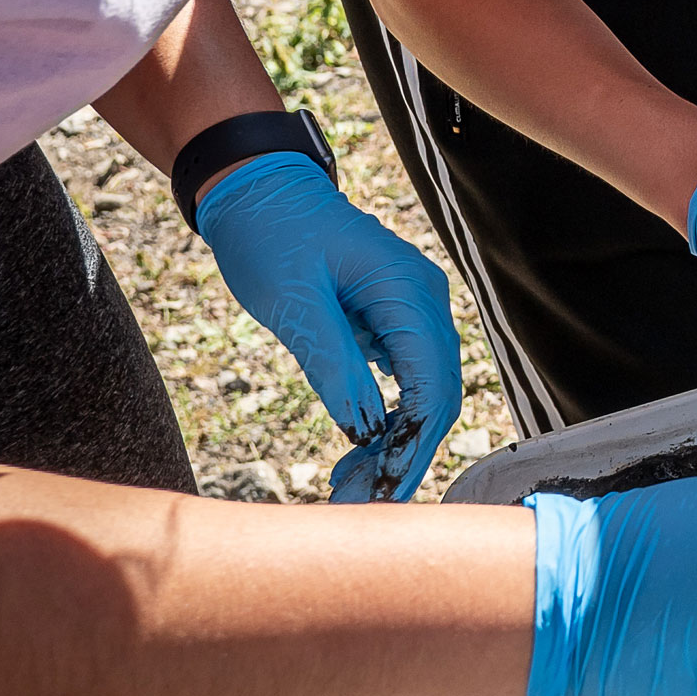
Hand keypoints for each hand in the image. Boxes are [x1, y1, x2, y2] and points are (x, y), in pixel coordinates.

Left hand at [195, 152, 461, 501]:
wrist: (259, 190)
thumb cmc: (271, 235)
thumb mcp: (292, 301)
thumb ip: (333, 362)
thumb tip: (366, 430)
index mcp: (409, 292)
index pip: (434, 385)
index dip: (411, 446)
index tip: (378, 495)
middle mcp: (425, 302)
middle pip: (437, 397)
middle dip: (403, 457)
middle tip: (353, 506)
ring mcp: (412, 311)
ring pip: (423, 395)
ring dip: (393, 445)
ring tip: (348, 488)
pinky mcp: (393, 322)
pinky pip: (405, 382)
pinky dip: (384, 421)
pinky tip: (355, 453)